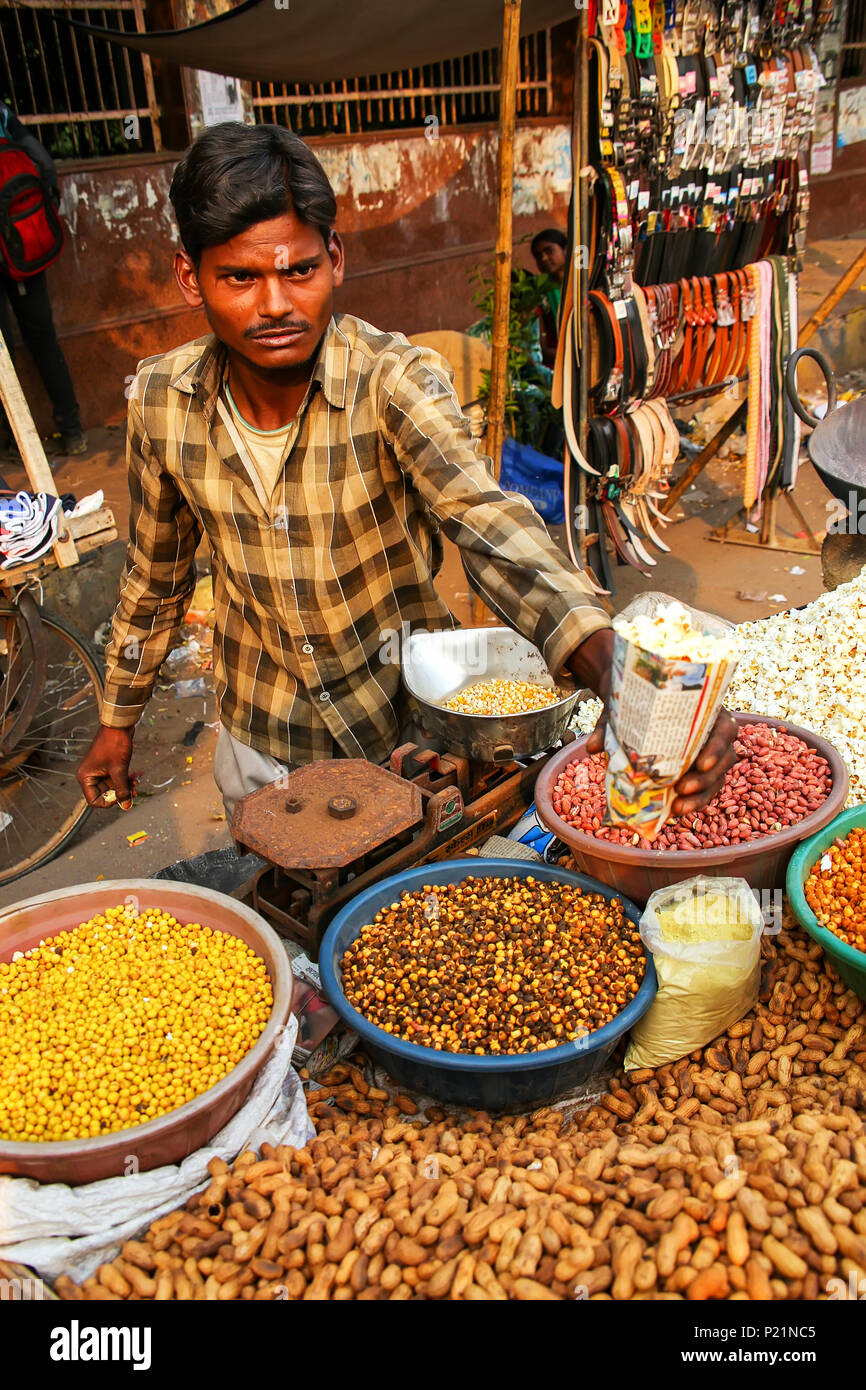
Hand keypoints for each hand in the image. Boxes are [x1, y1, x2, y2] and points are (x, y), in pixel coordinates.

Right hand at [77, 726, 134, 809]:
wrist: (119, 726)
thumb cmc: (114, 744)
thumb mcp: (119, 770)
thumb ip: (123, 789)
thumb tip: (126, 806)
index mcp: (86, 777)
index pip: (94, 801)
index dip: (109, 801)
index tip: (122, 796)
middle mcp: (90, 775)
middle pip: (105, 794)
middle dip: (121, 793)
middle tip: (134, 790)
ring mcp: (99, 770)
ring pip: (113, 787)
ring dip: (125, 786)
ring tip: (136, 781)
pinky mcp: (108, 766)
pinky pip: (116, 779)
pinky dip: (126, 779)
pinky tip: (135, 775)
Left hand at [587, 704, 738, 815]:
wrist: (634, 703)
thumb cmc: (634, 703)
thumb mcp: (622, 709)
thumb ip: (609, 726)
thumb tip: (592, 747)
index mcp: (705, 710)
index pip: (725, 729)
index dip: (717, 748)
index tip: (700, 763)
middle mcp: (712, 732)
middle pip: (725, 759)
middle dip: (706, 779)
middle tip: (681, 790)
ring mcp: (708, 752)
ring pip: (717, 778)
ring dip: (700, 795)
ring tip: (677, 807)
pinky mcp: (698, 770)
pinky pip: (704, 788)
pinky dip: (692, 801)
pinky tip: (674, 810)